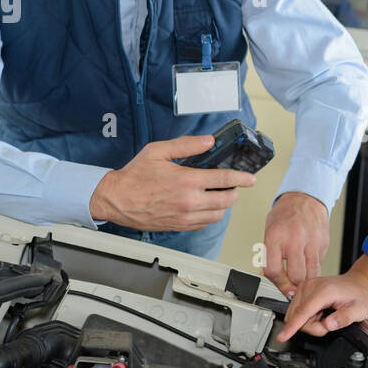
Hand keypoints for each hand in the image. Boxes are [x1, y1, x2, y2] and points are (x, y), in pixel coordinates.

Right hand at [88, 135, 255, 231]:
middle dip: (234, 192)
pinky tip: (204, 205)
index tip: (250, 178)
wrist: (117, 199)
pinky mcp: (179, 226)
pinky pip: (204, 223)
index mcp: (186, 181)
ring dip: (223, 205)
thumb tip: (208, 141)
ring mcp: (185, 217)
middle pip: (226, 200)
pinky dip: (210, 215)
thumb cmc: (135, 176)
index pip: (225, 179)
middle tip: (233, 185)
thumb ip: (187, 145)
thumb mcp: (159, 151)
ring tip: (219, 195)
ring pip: (218, 215)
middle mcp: (189, 201)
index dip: (242, 178)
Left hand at [262, 192, 329, 295]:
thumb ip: (270, 255)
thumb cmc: (285, 214)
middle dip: (293, 284)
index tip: (280, 286)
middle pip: (296, 276)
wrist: (305, 198)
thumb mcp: (270, 232)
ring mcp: (311, 241)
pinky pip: (319, 264)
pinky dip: (314, 268)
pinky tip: (308, 262)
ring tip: (301, 276)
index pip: (273, 270)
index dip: (277, 283)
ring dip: (306, 280)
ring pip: (311, 274)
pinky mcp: (324, 243)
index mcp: (276, 236)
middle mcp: (294, 239)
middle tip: (292, 284)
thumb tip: (272, 278)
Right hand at [276, 255, 367, 341]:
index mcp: (324, 291)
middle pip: (297, 317)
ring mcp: (304, 287)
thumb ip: (345, 318)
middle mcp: (310, 286)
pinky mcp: (301, 290)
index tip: (282, 337)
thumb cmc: (357, 296)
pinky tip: (320, 313)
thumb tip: (328, 324)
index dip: (292, 327)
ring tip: (326, 316)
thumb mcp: (360, 310)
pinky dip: (307, 317)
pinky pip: (297, 312)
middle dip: (312, 327)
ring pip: (295, 315)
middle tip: (329, 323)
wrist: (357, 284)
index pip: (303, 312)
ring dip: (309, 322)